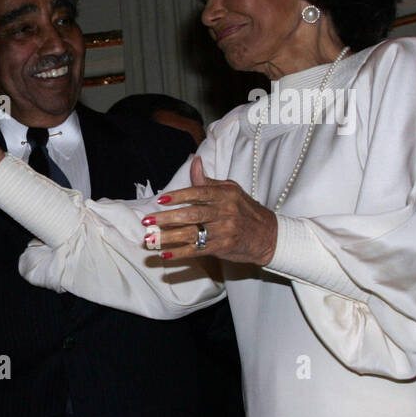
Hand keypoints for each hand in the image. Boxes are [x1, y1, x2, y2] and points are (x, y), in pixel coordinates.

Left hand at [142, 157, 277, 265]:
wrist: (269, 235)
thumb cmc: (245, 210)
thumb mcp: (231, 190)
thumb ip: (208, 181)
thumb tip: (194, 162)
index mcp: (225, 194)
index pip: (199, 193)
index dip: (179, 196)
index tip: (161, 200)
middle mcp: (225, 212)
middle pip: (192, 214)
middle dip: (167, 218)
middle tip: (147, 221)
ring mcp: (224, 231)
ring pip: (192, 234)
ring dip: (168, 237)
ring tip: (150, 239)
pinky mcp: (223, 247)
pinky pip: (198, 250)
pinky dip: (180, 253)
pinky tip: (165, 254)